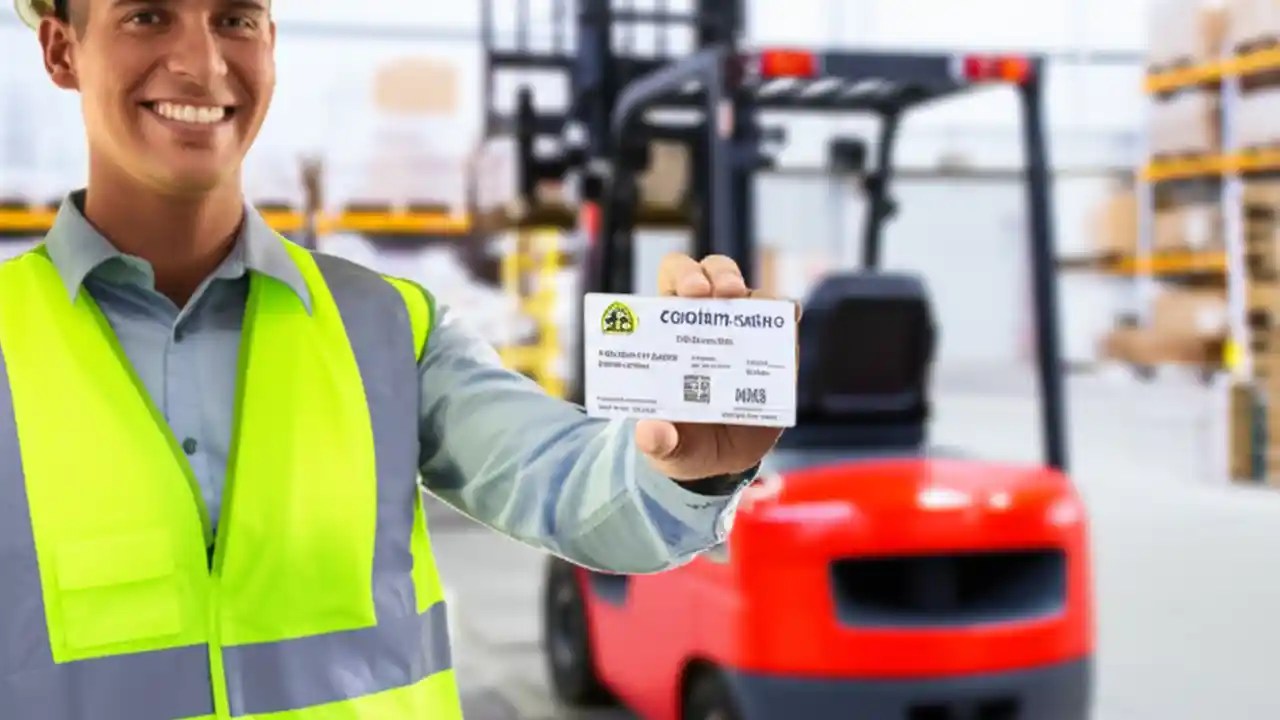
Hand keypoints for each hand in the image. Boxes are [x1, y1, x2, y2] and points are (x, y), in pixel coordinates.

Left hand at [634, 252, 797, 480]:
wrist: (723, 464)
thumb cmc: (685, 442)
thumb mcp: (668, 447)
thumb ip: (658, 441)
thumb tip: (649, 433)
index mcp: (670, 333)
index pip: (672, 284)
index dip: (681, 276)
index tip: (690, 292)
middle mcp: (708, 323)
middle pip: (710, 273)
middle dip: (716, 274)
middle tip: (721, 292)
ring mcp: (743, 333)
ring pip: (749, 291)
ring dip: (753, 293)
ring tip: (753, 306)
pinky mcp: (774, 349)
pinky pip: (783, 319)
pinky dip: (786, 313)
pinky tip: (789, 318)